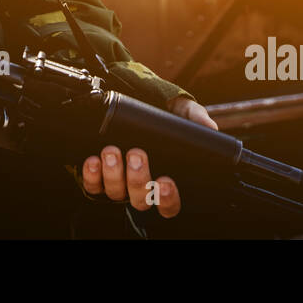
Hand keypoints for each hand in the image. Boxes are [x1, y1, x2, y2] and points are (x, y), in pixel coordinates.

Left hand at [79, 95, 218, 216]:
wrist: (130, 98)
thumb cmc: (161, 113)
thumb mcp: (180, 110)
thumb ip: (195, 115)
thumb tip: (210, 126)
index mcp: (164, 180)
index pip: (169, 204)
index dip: (168, 198)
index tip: (166, 181)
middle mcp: (140, 187)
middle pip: (141, 199)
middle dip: (138, 179)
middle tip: (137, 154)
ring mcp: (118, 183)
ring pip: (116, 192)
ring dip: (113, 174)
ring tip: (112, 151)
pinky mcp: (97, 177)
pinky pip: (93, 186)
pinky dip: (92, 176)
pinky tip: (93, 161)